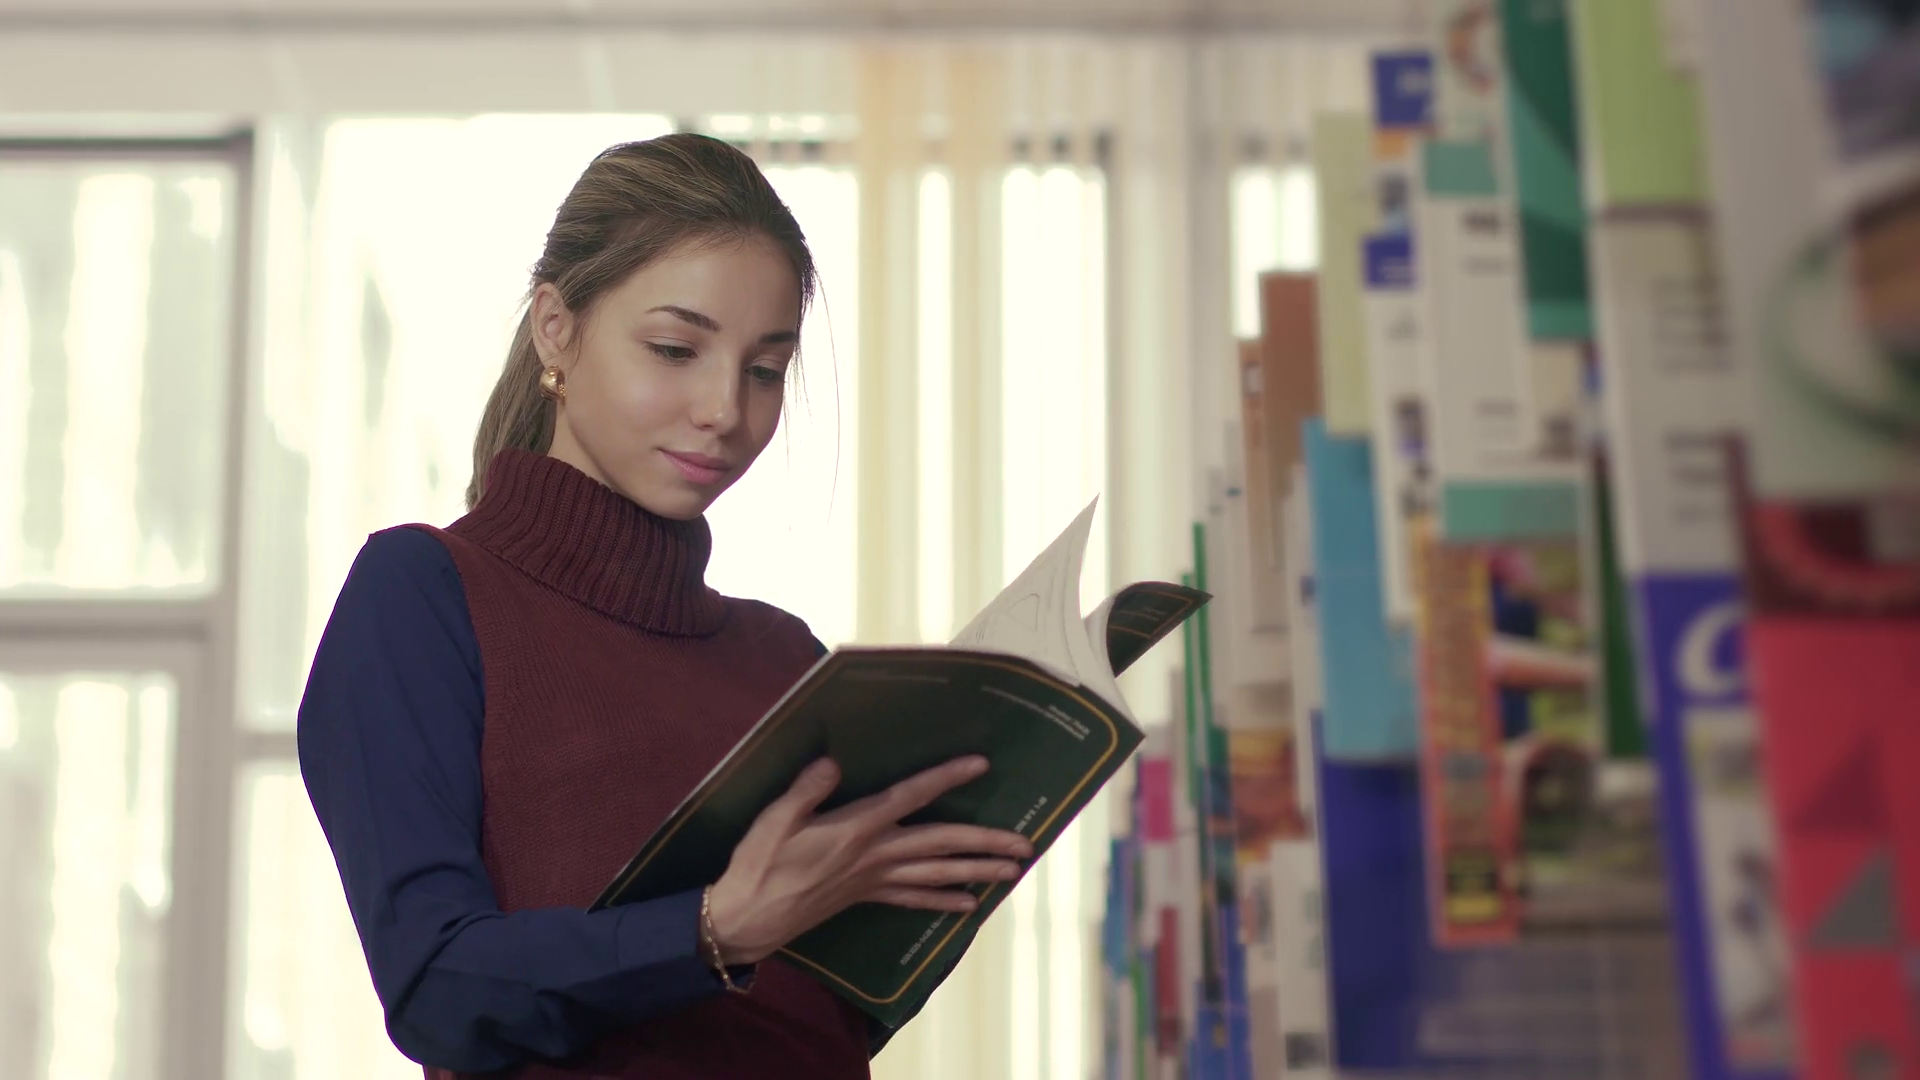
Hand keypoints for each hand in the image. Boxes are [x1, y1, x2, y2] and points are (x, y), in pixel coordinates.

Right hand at [704, 755, 1033, 965]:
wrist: (748, 917)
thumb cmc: (759, 863)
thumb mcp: (774, 819)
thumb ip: (806, 789)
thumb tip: (834, 761)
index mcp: (855, 827)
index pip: (910, 796)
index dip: (946, 778)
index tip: (980, 764)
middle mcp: (874, 855)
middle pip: (940, 844)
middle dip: (984, 842)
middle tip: (1025, 844)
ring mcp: (873, 879)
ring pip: (936, 874)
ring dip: (976, 871)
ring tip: (1013, 871)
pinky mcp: (866, 897)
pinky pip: (914, 900)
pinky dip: (943, 902)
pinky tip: (968, 905)